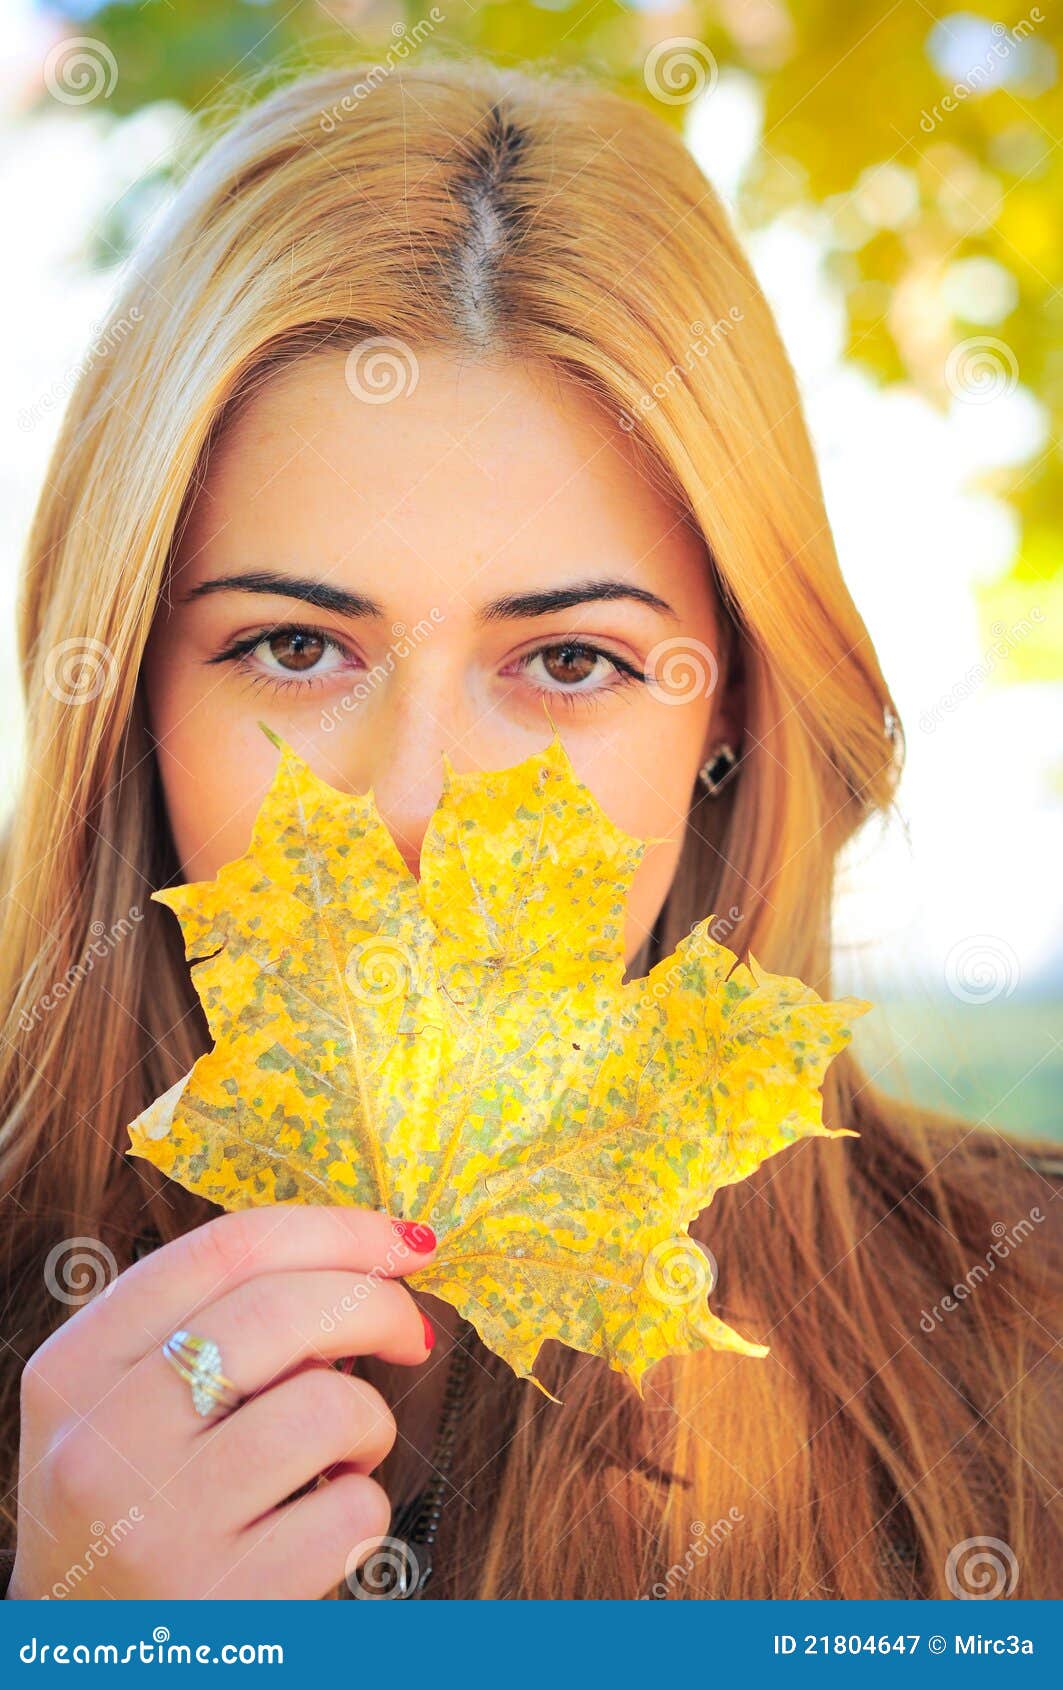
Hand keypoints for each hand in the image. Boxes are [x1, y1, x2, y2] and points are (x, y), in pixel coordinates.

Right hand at [8, 1205, 437, 1598]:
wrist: (87, 1665)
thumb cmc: (134, 1511)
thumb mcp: (124, 1409)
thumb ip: (210, 1331)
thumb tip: (360, 1269)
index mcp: (74, 1369)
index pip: (224, 1250)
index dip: (334, 1230)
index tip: (401, 1239)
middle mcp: (102, 1442)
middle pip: (283, 1310)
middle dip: (377, 1304)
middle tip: (412, 1330)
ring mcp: (160, 1526)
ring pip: (327, 1405)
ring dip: (369, 1419)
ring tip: (347, 1452)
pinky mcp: (225, 1600)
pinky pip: (352, 1512)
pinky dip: (365, 1508)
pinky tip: (324, 1523)